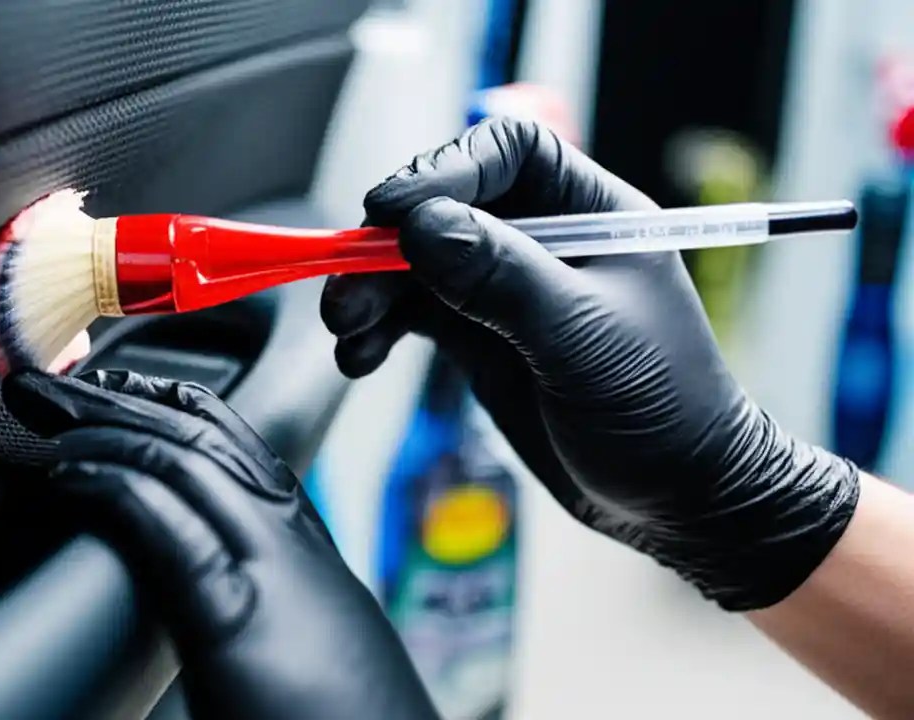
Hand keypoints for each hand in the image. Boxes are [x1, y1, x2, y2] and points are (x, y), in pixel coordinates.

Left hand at [1, 368, 438, 719]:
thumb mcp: (313, 655)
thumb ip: (272, 619)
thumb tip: (228, 624)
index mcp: (317, 565)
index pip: (253, 458)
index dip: (191, 412)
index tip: (140, 391)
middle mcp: (300, 553)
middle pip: (212, 443)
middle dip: (136, 400)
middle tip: (74, 381)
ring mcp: (275, 577)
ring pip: (189, 463)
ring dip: (110, 423)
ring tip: (52, 409)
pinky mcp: (236, 620)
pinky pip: (167, 528)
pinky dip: (111, 486)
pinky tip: (67, 473)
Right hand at [321, 117, 858, 610]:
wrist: (678, 500)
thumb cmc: (663, 410)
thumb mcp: (585, 340)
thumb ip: (504, 278)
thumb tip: (421, 226)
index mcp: (589, 213)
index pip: (507, 152)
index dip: (446, 170)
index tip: (392, 212)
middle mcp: (542, 241)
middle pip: (443, 208)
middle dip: (387, 244)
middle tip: (349, 289)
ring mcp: (505, 291)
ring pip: (416, 265)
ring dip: (371, 291)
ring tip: (347, 332)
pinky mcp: (480, 339)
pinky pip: (414, 316)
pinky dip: (380, 331)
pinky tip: (361, 359)